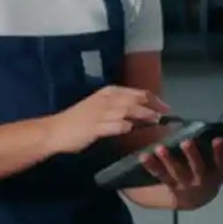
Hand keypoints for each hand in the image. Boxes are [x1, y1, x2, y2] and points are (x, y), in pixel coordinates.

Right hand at [44, 86, 170, 154]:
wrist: (56, 130)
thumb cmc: (78, 120)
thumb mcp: (99, 108)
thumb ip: (119, 109)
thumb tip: (141, 114)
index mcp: (108, 92)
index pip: (137, 92)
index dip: (154, 99)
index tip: (166, 108)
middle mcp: (107, 99)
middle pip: (136, 100)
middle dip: (154, 107)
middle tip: (166, 116)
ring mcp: (101, 112)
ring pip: (129, 111)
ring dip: (145, 116)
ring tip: (157, 122)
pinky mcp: (96, 127)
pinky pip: (117, 125)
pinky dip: (128, 127)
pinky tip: (135, 131)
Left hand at [139, 137, 222, 209]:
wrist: (194, 199)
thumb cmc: (212, 175)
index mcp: (217, 174)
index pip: (221, 163)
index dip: (219, 153)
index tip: (217, 139)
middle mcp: (201, 181)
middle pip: (197, 168)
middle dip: (192, 155)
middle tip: (186, 141)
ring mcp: (184, 184)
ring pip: (176, 173)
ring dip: (168, 160)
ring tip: (159, 147)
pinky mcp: (169, 185)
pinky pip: (159, 175)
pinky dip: (151, 165)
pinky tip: (143, 155)